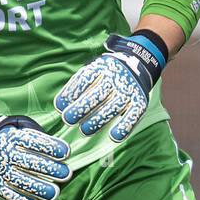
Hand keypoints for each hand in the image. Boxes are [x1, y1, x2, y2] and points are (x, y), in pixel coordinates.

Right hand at [0, 93, 70, 199]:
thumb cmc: (8, 133)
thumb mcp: (20, 124)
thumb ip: (38, 134)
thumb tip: (60, 149)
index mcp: (14, 137)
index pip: (35, 142)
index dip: (51, 147)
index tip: (66, 153)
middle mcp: (5, 153)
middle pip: (30, 162)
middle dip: (50, 169)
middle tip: (66, 174)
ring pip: (20, 181)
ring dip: (38, 188)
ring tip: (54, 193)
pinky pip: (6, 194)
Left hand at [53, 31, 168, 141]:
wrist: (135, 63)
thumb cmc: (102, 75)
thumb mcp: (89, 72)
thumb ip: (75, 88)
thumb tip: (59, 106)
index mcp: (101, 68)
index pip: (84, 79)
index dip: (71, 93)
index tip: (60, 107)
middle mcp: (116, 78)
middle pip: (98, 94)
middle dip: (81, 108)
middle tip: (68, 120)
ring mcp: (128, 90)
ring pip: (114, 106)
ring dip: (98, 120)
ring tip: (84, 130)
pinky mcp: (140, 101)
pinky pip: (133, 114)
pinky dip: (125, 126)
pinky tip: (114, 136)